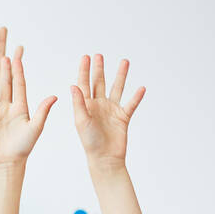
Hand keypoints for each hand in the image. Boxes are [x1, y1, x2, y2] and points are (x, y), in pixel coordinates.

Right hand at [0, 48, 56, 167]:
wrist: (8, 163)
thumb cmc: (24, 147)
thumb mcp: (35, 128)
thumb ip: (43, 111)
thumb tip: (54, 96)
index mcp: (21, 107)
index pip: (19, 86)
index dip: (18, 73)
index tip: (17, 59)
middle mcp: (7, 108)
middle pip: (5, 87)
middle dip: (4, 73)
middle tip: (2, 58)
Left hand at [71, 54, 143, 168]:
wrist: (104, 158)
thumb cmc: (89, 142)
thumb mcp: (81, 121)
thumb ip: (79, 103)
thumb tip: (73, 85)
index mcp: (86, 106)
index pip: (84, 84)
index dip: (84, 71)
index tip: (86, 57)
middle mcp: (98, 105)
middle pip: (99, 83)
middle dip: (99, 69)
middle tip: (99, 55)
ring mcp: (111, 110)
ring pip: (117, 89)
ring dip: (120, 76)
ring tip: (124, 61)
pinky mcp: (123, 117)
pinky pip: (131, 104)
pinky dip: (136, 96)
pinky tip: (141, 87)